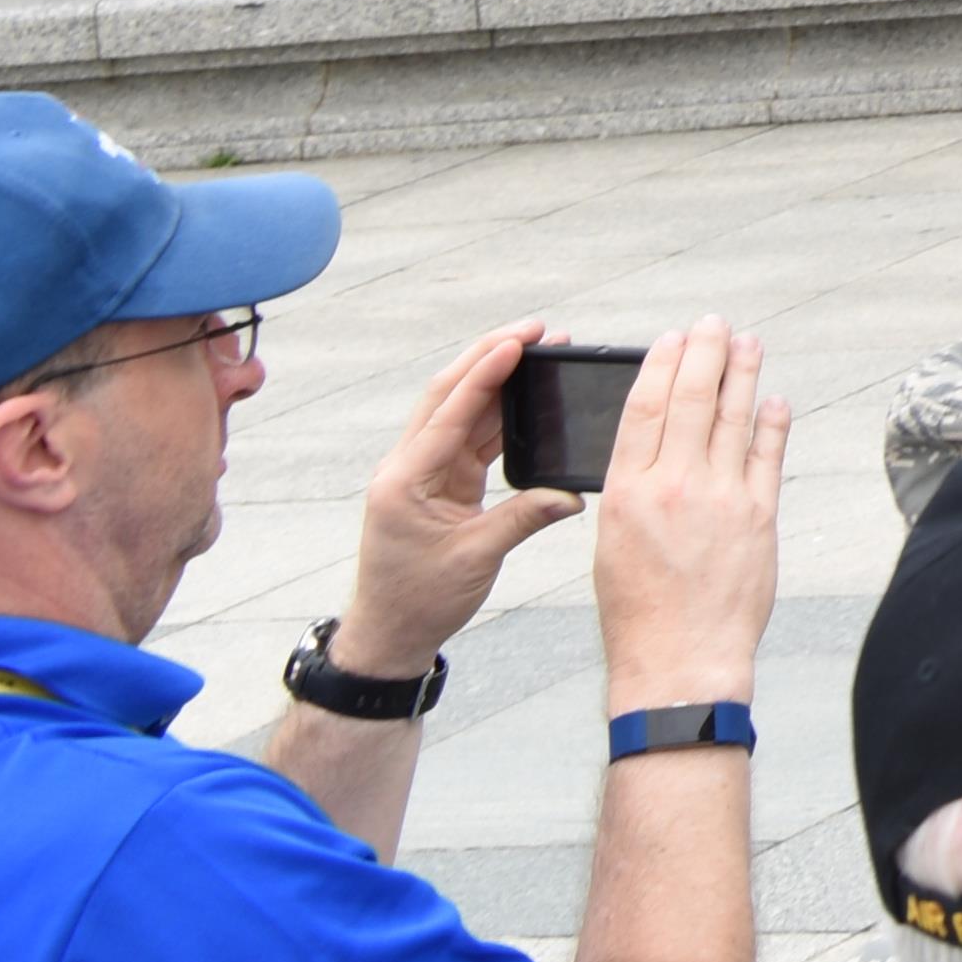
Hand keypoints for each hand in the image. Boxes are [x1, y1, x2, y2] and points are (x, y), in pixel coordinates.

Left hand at [338, 320, 579, 681]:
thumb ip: (523, 519)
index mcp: (405, 480)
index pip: (449, 411)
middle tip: (536, 329)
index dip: (486, 372)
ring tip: (539, 351)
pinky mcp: (436, 483)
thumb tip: (571, 494)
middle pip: (447, 394)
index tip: (520, 340)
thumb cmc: (420, 600)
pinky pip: (467, 435)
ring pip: (459, 410)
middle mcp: (406, 467)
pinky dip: (496, 412)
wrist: (389, 632)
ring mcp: (420, 473)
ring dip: (496, 380)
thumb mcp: (475, 558)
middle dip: (489, 356)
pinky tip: (525, 395)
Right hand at [583, 323, 788, 712]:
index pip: (643, 410)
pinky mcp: (759, 517)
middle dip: (705, 353)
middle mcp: (674, 487)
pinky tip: (773, 399)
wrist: (679, 660)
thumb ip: (634, 491)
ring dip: (742, 375)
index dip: (660, 367)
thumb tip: (654, 451)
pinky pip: (767, 456)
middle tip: (715, 322)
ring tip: (748, 343)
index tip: (671, 338)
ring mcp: (721, 499)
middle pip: (691, 401)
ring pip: (733, 419)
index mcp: (625, 494)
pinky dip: (771, 423)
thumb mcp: (612, 543)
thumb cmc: (638, 611)